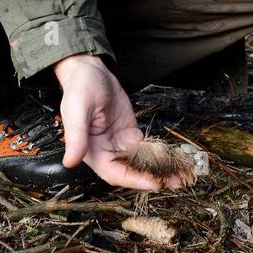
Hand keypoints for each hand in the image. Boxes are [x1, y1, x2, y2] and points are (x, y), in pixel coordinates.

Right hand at [53, 54, 184, 191]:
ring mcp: (120, 144)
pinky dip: (161, 156)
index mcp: (91, 152)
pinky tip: (176, 159)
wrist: (90, 70)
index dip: (134, 180)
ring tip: (182, 175)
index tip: (155, 183)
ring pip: (142, 164)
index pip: (114, 174)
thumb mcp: (77, 109)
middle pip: (131, 172)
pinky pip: (147, 149)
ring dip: (160, 170)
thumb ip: (76, 136)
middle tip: (177, 181)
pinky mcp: (131, 134)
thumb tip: (70, 162)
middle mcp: (106, 152)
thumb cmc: (79, 87)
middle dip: (153, 179)